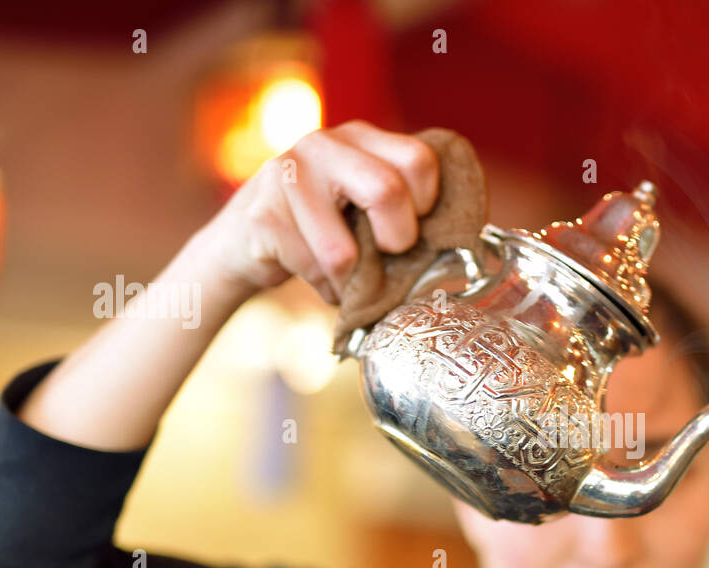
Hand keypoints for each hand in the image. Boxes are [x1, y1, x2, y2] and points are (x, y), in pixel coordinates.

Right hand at [197, 121, 439, 305]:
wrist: (246, 242)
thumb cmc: (325, 229)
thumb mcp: (367, 205)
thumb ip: (405, 207)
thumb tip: (462, 250)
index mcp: (362, 137)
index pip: (420, 160)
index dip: (427, 206)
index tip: (413, 226)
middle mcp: (324, 144)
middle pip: (387, 191)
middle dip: (396, 241)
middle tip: (387, 253)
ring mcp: (288, 174)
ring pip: (344, 252)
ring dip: (352, 282)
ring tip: (344, 275)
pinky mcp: (261, 213)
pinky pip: (313, 271)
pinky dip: (324, 288)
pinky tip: (314, 275)